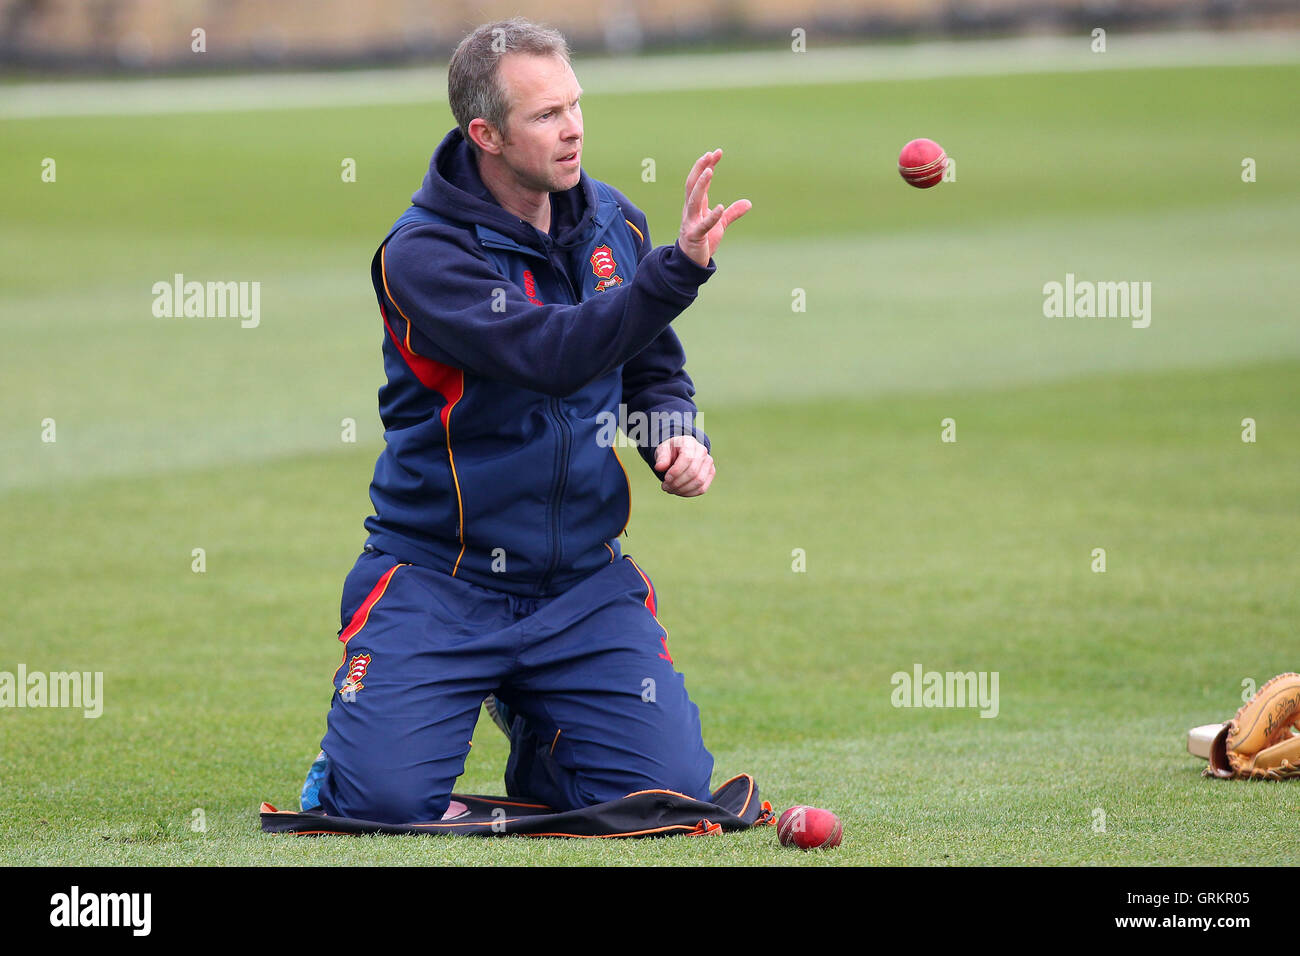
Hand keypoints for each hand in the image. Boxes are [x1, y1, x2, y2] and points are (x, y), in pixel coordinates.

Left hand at [652, 435, 714, 496]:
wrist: (680, 452)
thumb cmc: (671, 451)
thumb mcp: (662, 450)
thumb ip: (661, 457)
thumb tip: (659, 467)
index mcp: (690, 443)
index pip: (687, 459)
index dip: (676, 472)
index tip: (666, 478)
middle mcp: (702, 452)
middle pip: (693, 472)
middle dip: (677, 483)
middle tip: (665, 486)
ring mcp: (708, 463)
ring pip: (699, 482)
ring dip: (682, 490)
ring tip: (670, 489)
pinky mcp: (710, 473)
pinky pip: (702, 488)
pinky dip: (689, 493)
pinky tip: (678, 492)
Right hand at [676, 149, 751, 267]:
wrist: (691, 263)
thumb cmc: (703, 241)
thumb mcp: (719, 225)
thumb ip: (732, 213)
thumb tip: (748, 202)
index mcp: (696, 206)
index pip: (700, 181)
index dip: (706, 166)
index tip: (716, 152)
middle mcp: (690, 210)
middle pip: (692, 185)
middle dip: (700, 168)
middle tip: (709, 154)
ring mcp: (691, 222)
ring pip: (693, 200)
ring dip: (701, 185)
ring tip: (710, 170)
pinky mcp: (695, 236)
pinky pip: (703, 225)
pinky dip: (712, 216)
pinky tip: (720, 207)